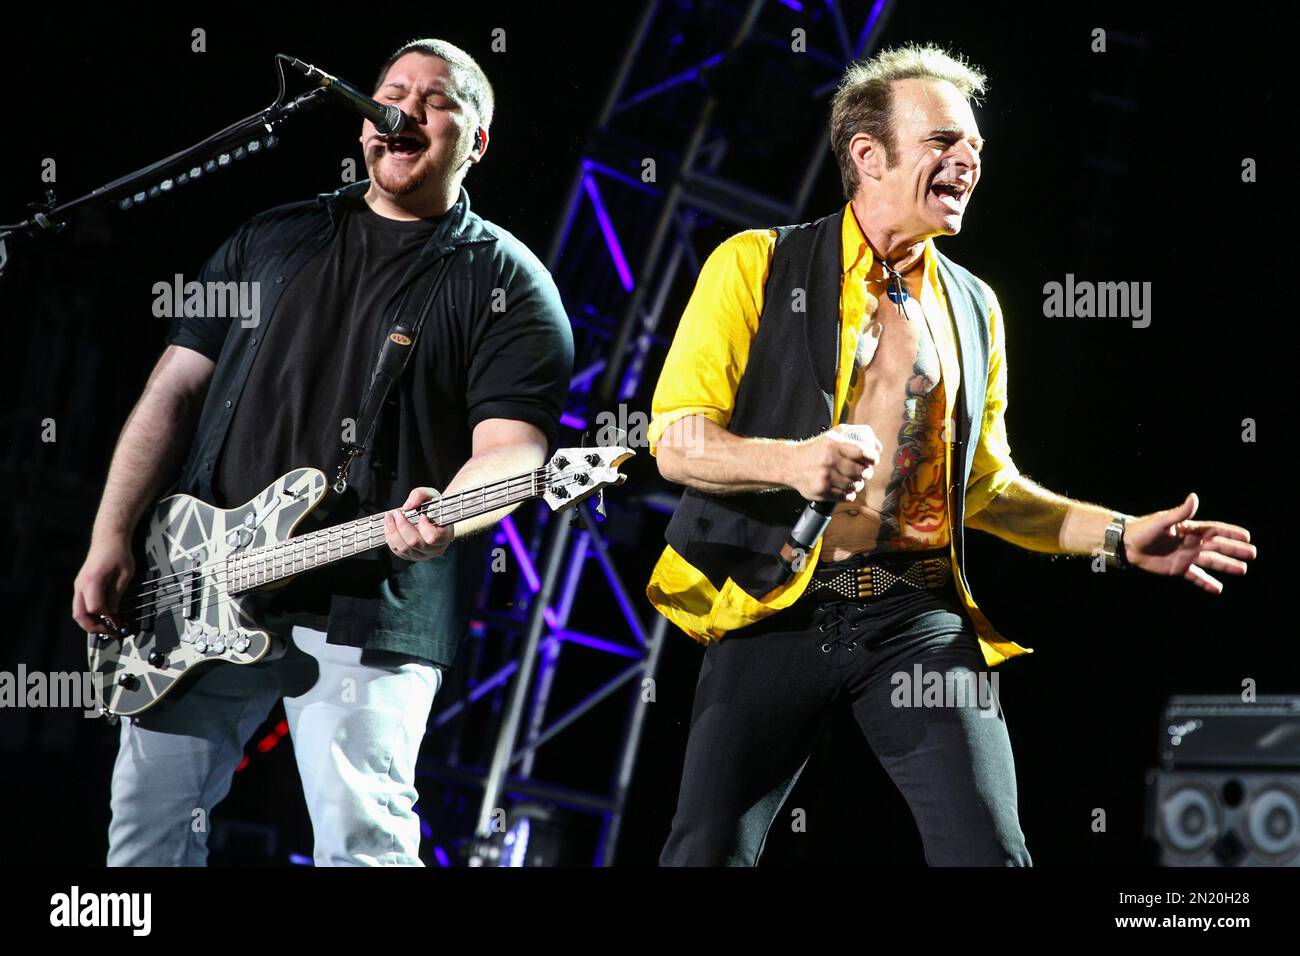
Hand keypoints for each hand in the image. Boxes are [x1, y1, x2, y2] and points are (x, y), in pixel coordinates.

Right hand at [73, 536, 134, 634]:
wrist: (108, 539)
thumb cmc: (118, 553)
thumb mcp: (125, 575)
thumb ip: (117, 595)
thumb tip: (113, 612)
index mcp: (92, 582)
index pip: (94, 608)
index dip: (106, 618)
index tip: (117, 622)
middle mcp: (81, 585)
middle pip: (79, 614)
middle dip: (93, 627)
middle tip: (109, 632)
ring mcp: (78, 585)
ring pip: (78, 611)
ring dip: (90, 622)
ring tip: (106, 626)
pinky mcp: (81, 585)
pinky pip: (81, 604)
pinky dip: (90, 613)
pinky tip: (103, 615)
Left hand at [384, 487, 453, 560]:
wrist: (433, 515)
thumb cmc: (434, 506)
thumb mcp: (430, 494)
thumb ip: (419, 495)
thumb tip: (407, 507)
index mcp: (445, 536)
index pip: (434, 537)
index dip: (425, 527)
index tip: (421, 515)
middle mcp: (435, 549)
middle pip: (415, 542)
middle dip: (402, 526)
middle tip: (397, 513)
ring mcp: (422, 554)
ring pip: (404, 548)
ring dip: (393, 531)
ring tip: (389, 517)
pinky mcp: (410, 556)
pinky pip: (397, 550)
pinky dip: (390, 538)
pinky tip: (389, 526)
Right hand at [783, 427, 881, 501]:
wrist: (791, 464)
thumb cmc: (816, 450)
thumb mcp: (833, 435)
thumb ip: (857, 434)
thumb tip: (878, 447)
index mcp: (834, 445)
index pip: (863, 452)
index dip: (872, 457)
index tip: (873, 460)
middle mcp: (829, 461)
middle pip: (860, 471)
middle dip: (866, 472)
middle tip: (863, 471)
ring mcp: (825, 477)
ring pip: (854, 485)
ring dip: (858, 484)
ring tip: (853, 480)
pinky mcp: (821, 491)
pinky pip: (845, 496)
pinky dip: (849, 493)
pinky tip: (845, 488)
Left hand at [1123, 492, 1255, 593]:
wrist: (1127, 545)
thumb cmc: (1144, 529)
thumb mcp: (1162, 521)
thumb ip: (1180, 512)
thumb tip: (1194, 497)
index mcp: (1190, 529)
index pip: (1216, 530)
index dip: (1231, 533)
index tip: (1247, 536)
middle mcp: (1192, 543)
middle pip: (1218, 547)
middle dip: (1235, 550)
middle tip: (1252, 554)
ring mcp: (1186, 556)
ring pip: (1211, 562)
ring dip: (1227, 566)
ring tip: (1243, 570)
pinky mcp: (1178, 569)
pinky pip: (1196, 577)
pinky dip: (1207, 583)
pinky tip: (1218, 589)